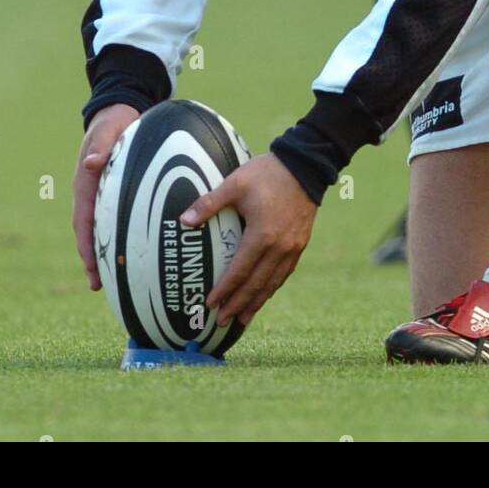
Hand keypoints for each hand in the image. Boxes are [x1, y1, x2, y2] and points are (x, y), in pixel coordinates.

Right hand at [72, 103, 139, 289]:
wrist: (115, 113)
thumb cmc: (113, 122)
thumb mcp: (108, 129)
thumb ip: (102, 145)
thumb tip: (91, 163)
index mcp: (85, 182)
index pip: (83, 219)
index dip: (85, 244)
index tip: (90, 266)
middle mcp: (89, 193)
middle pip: (87, 232)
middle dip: (91, 259)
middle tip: (97, 285)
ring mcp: (99, 195)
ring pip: (98, 230)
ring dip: (102, 253)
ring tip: (110, 280)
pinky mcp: (110, 194)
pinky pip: (112, 220)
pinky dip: (117, 238)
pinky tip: (132, 252)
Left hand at [181, 152, 315, 326]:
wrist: (305, 166)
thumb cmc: (267, 174)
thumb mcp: (235, 184)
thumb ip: (209, 204)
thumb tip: (183, 221)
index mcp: (262, 235)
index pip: (239, 271)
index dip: (224, 290)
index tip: (210, 304)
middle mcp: (279, 247)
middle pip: (256, 284)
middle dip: (238, 305)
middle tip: (222, 321)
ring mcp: (292, 247)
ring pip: (272, 283)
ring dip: (256, 302)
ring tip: (242, 318)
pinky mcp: (300, 244)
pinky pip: (284, 273)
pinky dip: (272, 287)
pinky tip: (264, 294)